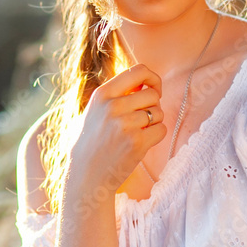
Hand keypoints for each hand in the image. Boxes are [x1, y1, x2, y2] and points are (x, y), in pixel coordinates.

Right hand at [65, 64, 165, 201]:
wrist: (85, 176)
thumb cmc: (92, 142)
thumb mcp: (96, 111)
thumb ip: (117, 95)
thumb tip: (145, 82)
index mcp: (102, 94)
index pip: (139, 71)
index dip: (152, 78)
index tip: (153, 90)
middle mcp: (113, 106)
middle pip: (153, 94)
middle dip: (152, 106)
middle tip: (142, 119)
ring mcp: (125, 124)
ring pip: (158, 112)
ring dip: (153, 122)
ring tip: (137, 133)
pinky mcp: (137, 142)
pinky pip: (161, 129)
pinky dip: (156, 136)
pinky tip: (141, 143)